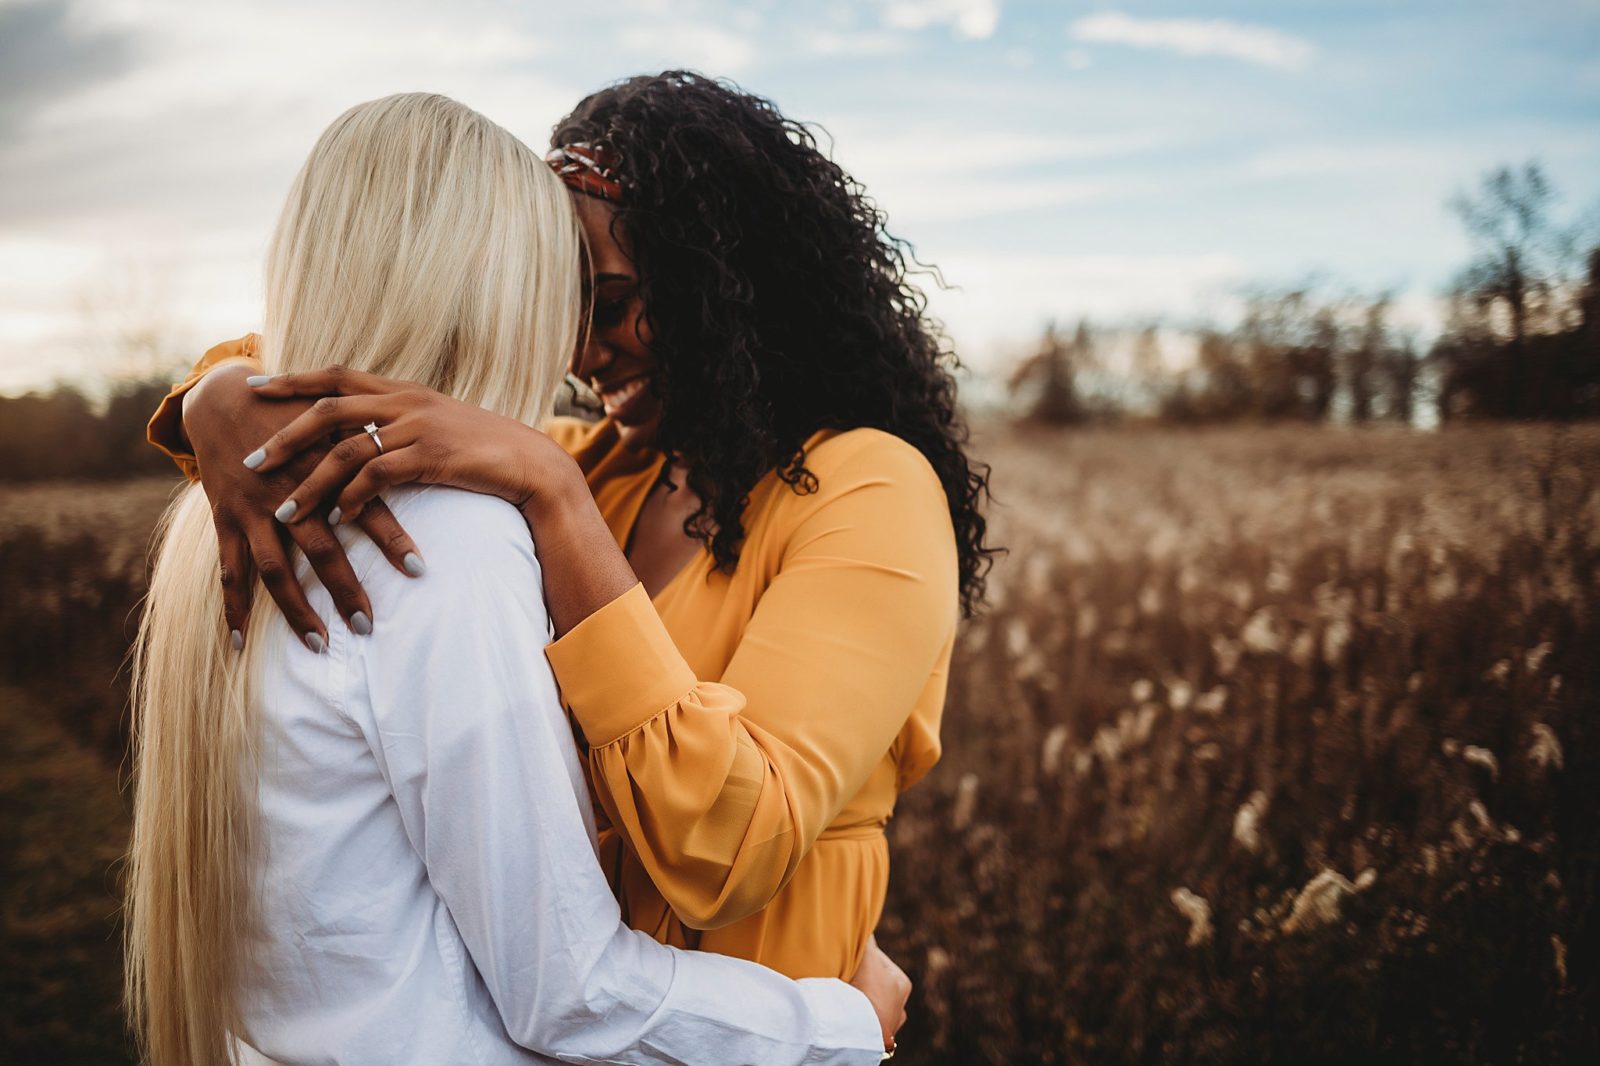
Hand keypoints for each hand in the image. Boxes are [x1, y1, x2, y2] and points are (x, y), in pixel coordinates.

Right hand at [182, 363, 421, 647]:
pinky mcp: (226, 520)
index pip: (364, 507)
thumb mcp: (335, 420)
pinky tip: (238, 641)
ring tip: (321, 645)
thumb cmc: (295, 413)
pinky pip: (229, 570)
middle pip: (321, 549)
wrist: (226, 398)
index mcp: (323, 467)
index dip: (391, 539)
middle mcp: (289, 493)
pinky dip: (232, 606)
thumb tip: (426, 456)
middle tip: (368, 625)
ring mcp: (254, 510)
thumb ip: (373, 442)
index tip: (418, 569)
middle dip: (345, 589)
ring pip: (275, 569)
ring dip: (296, 610)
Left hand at [241, 366, 569, 522]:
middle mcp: (405, 402)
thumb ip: (400, 423)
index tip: (253, 387)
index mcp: (403, 390)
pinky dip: (352, 499)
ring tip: (285, 510)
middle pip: (326, 409)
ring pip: (344, 450)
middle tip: (250, 461)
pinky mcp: (429, 457)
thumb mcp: (438, 425)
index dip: (292, 380)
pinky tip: (340, 517)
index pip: (335, 376)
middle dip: (283, 437)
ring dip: (310, 484)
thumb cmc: (484, 449)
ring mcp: (417, 427)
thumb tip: (366, 436)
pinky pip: (376, 477)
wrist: (530, 462)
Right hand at [849, 934, 910, 1052]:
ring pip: (867, 1002)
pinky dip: (853, 1014)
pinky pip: (861, 1019)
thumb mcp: (869, 958)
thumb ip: (867, 940)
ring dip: (856, 997)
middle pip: (874, 982)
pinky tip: (844, 1010)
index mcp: (902, 984)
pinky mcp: (873, 1037)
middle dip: (859, 978)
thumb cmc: (868, 990)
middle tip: (842, 974)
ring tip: (841, 992)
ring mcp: (887, 1024)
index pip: (879, 959)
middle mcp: (899, 1005)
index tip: (848, 956)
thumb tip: (864, 919)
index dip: (862, 956)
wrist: (859, 1030)